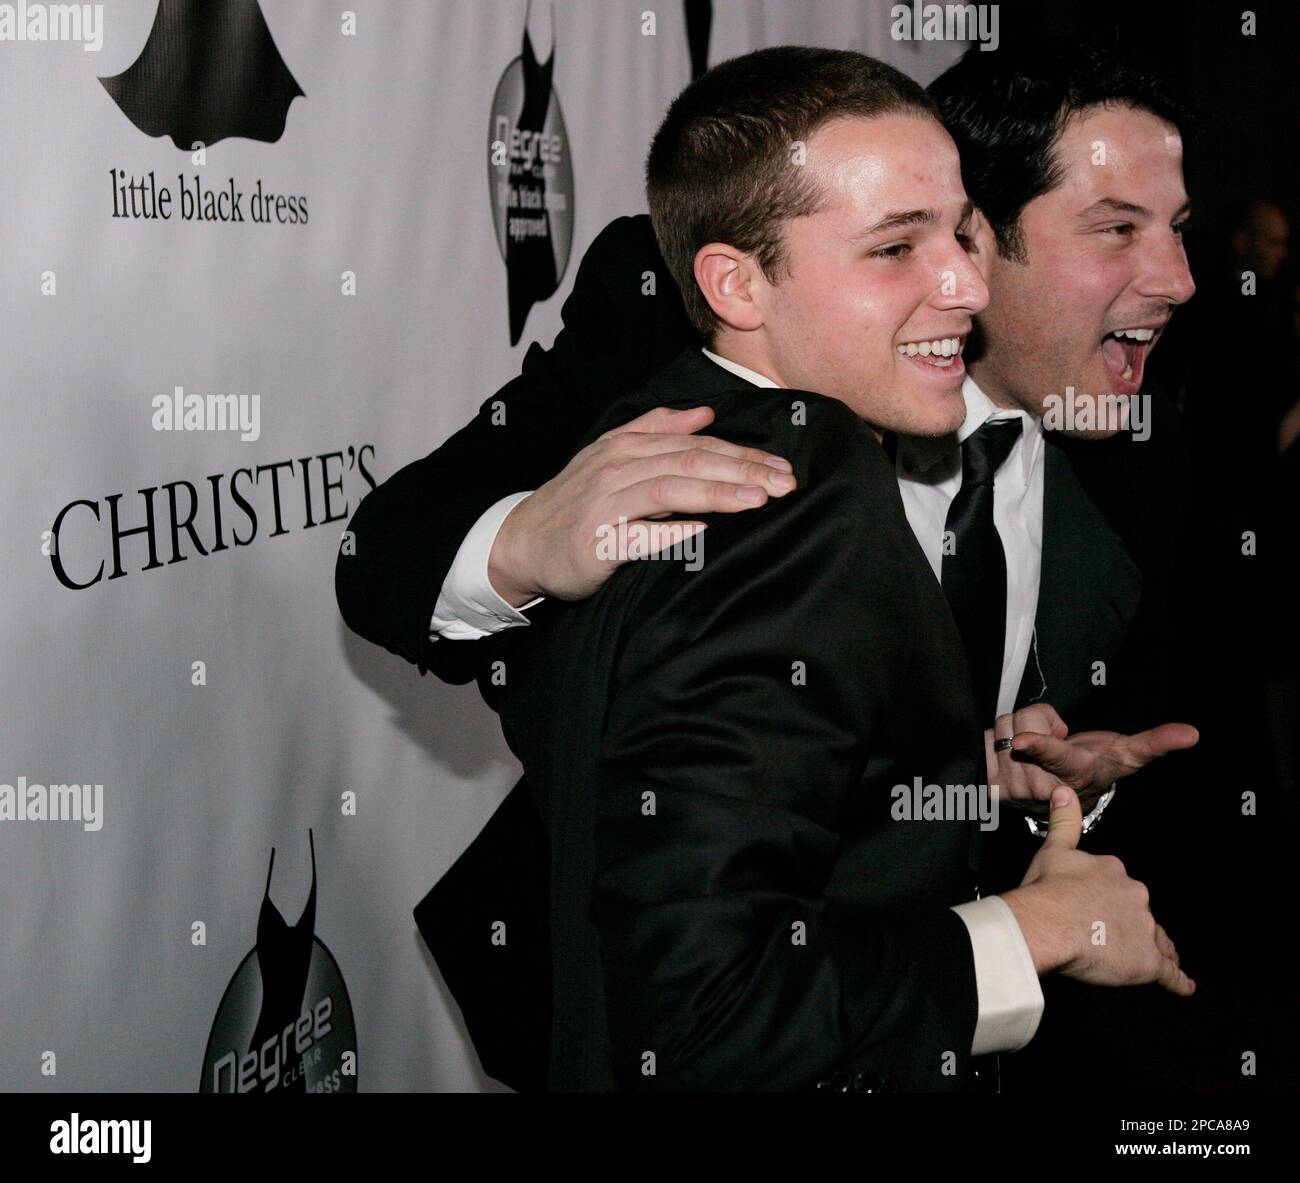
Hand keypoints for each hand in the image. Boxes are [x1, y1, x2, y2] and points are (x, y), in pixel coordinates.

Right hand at [488, 405, 795, 603]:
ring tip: (757, 500)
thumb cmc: (576, 502)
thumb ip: (656, 430)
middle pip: (690, 461)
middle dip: (743, 470)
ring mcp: (605, 503)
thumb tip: (705, 414)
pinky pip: (638, 535)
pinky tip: (703, 531)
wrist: (522, 542)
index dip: (743, 454)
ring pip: (669, 489)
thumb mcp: (610, 455)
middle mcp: (616, 467)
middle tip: (785, 484)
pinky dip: (671, 531)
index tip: (783, 468)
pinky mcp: (596, 542)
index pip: (697, 445)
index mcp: (627, 446)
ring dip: (717, 492)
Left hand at [986, 704, 1197, 816]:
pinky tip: (1011, 755)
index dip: (1039, 746)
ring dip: (1015, 729)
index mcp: (1072, 774)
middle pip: (1022, 730)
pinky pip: (983, 742)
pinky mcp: (991, 787)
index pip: (1054, 756)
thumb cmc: (1096, 764)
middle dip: (1035, 723)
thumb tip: (1193, 733)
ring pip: (1002, 731)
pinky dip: (995, 739)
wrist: (1066, 794)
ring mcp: (1014, 789)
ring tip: (1033, 748)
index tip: (1023, 742)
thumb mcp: (1125, 754)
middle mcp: (1041, 787)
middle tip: (1050, 738)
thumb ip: (1155, 742)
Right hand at [1001, 786, 1194, 995]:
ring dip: (1154, 948)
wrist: (1048, 923)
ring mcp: (1145, 930)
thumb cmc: (1047, 889)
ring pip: (1155, 941)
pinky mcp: (1148, 963)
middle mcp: (1137, 897)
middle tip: (1110, 936)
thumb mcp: (1053, 849)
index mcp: (1116, 872)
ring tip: (1151, 958)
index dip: (1109, 898)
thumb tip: (1064, 791)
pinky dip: (1178, 980)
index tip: (1096, 906)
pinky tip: (1185, 986)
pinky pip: (1169, 974)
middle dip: (1131, 923)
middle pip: (1140, 913)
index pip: (1121, 887)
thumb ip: (1064, 821)